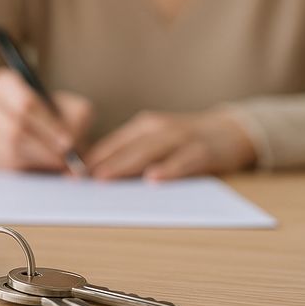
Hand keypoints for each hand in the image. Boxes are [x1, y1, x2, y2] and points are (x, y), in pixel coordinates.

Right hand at [0, 67, 92, 171]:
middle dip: (43, 147)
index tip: (67, 142)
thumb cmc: (58, 119)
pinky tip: (40, 167)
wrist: (44, 135)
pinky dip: (25, 170)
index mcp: (4, 82)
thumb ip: (77, 120)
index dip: (48, 125)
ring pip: (8, 150)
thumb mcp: (75, 110)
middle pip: (13, 129)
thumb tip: (69, 141)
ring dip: (37, 160)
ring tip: (56, 163)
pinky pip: (1, 166)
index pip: (24, 103)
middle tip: (64, 158)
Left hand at [85, 109, 256, 180]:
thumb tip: (99, 174)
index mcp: (143, 126)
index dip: (93, 158)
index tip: (72, 173)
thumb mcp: (157, 141)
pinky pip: (183, 161)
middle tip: (82, 179)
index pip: (113, 143)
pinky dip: (168, 169)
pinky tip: (153, 179)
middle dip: (103, 163)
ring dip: (126, 165)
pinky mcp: (202, 151)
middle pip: (127, 147)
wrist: (232, 131)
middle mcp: (158, 128)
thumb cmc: (186, 141)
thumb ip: (132, 153)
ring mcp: (181, 137)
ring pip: (149, 151)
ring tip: (106, 178)